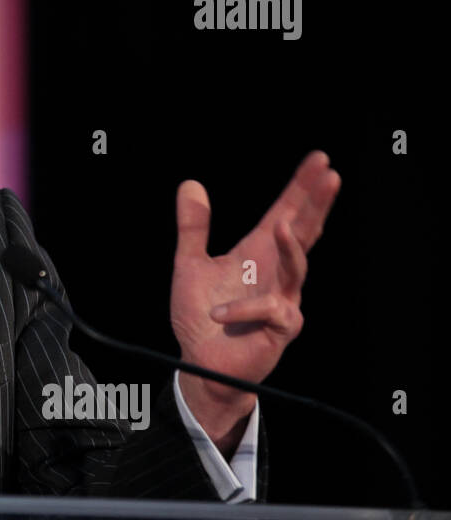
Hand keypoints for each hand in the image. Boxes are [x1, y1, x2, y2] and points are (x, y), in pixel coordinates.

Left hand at [170, 151, 340, 448]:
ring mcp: (282, 299)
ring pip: (297, 269)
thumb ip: (193, 227)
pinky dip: (243, 309)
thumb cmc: (201, 314)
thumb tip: (190, 185)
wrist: (200, 361)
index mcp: (259, 252)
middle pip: (305, 232)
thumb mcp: (189, 264)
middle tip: (329, 175)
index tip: (318, 159)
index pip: (286, 212)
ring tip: (284, 225)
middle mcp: (277, 272)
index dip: (301, 187)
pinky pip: (268, 312)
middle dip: (316, 204)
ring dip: (292, 248)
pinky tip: (220, 312)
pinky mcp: (278, 329)